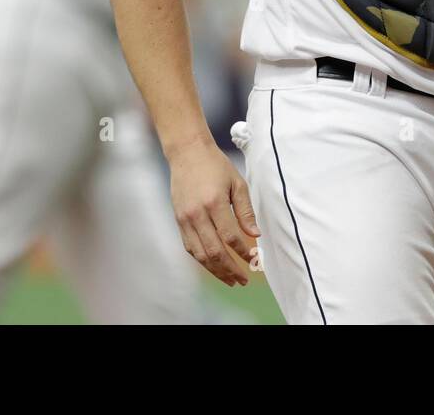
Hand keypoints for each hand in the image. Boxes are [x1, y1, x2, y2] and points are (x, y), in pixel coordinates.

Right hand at [167, 138, 259, 286]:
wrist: (187, 153)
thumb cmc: (216, 166)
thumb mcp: (237, 183)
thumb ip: (245, 210)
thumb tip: (255, 235)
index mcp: (214, 203)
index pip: (230, 236)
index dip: (243, 252)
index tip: (254, 260)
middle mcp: (197, 214)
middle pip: (214, 251)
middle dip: (230, 269)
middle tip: (244, 280)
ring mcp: (185, 219)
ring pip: (200, 254)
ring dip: (216, 271)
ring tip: (230, 280)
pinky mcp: (179, 221)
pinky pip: (190, 247)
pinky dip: (202, 260)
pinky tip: (214, 267)